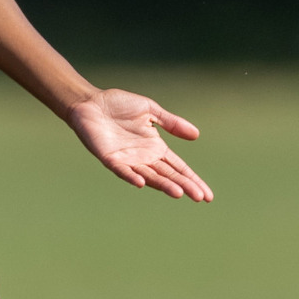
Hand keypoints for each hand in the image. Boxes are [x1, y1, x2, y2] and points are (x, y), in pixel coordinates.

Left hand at [66, 89, 210, 201]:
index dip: (192, 180)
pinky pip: (121, 170)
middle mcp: (143, 157)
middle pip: (168, 175)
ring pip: (149, 176)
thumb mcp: (150, 110)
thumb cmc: (119, 105)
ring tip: (179, 193)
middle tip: (199, 197)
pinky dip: (131, 176)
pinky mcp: (109, 158)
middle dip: (184, 185)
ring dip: (163, 184)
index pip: (178, 167)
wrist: (91, 102)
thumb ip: (171, 123)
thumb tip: (196, 135)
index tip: (207, 196)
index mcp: (155, 147)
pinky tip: (141, 183)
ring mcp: (126, 159)